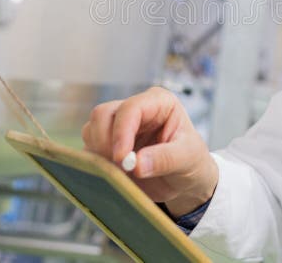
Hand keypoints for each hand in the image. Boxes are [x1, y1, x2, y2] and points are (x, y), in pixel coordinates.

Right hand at [81, 86, 217, 216]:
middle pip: (103, 114)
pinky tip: (113, 175)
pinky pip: (90, 149)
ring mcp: (119, 126)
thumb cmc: (191, 161)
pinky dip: (96, 163)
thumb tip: (136, 164)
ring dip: (99, 153)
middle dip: (105, 141)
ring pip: (92, 130)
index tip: (121, 158)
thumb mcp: (188, 158)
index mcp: (158, 102)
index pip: (131, 108)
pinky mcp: (108, 145)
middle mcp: (136, 109)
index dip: (122, 131)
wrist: (184, 180)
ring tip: (121, 172)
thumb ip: (165, 159)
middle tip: (119, 167)